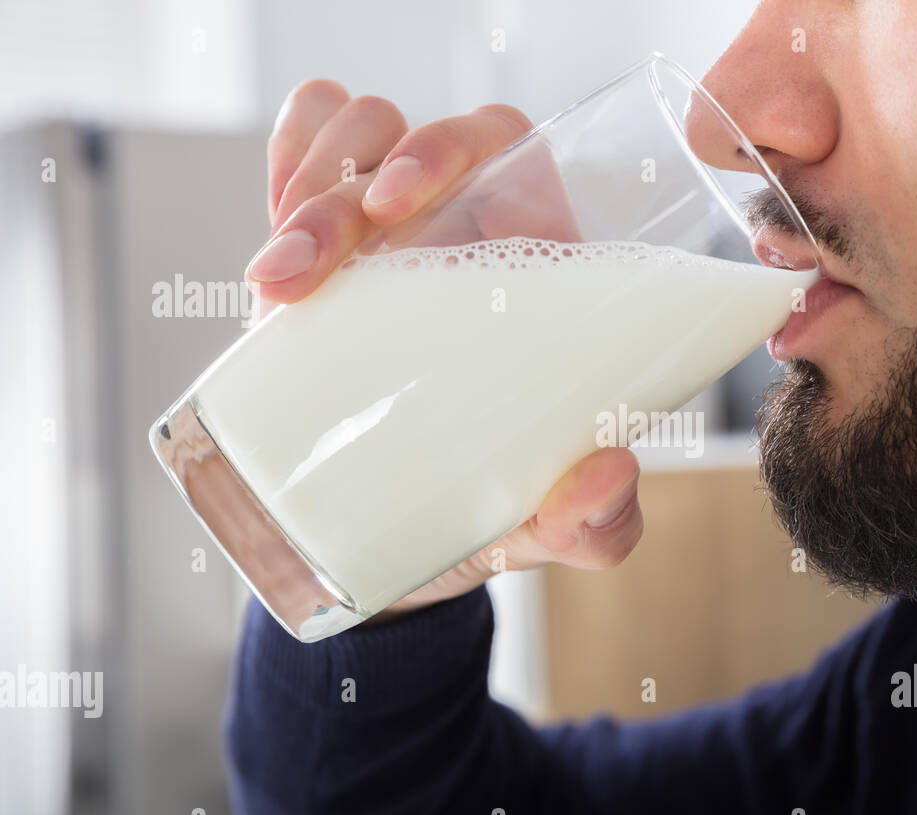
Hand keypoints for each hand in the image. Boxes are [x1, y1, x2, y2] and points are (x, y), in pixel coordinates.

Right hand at [251, 81, 643, 619]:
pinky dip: (275, 174)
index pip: (500, 143)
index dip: (444, 146)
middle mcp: (462, 226)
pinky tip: (268, 254)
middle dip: (346, 179)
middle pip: (408, 134)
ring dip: (301, 188)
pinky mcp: (323, 255)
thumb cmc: (497, 507)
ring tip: (276, 285)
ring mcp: (386, 234)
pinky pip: (294, 164)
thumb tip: (609, 476)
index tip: (394, 204)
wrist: (403, 539)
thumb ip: (596, 524)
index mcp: (532, 254)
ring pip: (343, 136)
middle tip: (311, 269)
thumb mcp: (548, 524)